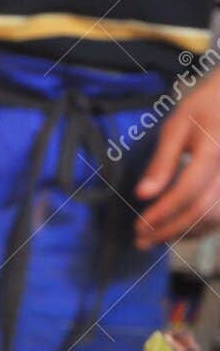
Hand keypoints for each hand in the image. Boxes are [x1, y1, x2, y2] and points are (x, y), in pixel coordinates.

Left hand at [136, 73, 219, 247]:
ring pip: (214, 218)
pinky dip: (197, 228)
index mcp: (214, 149)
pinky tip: (176, 230)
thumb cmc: (203, 108)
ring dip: (183, 234)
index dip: (163, 212)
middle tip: (141, 241)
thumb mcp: (177, 127)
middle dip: (169, 230)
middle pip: (202, 210)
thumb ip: (162, 162)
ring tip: (154, 239)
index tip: (138, 226)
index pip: (188, 190)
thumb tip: (143, 195)